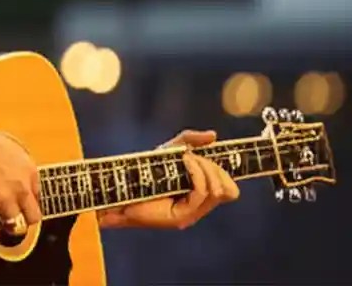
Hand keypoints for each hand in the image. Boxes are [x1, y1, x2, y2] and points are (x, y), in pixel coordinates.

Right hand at [0, 124, 41, 242]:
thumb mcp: (4, 146)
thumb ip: (11, 166)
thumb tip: (5, 177)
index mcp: (27, 169)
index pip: (37, 196)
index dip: (25, 202)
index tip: (18, 204)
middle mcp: (20, 187)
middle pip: (32, 217)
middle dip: (21, 218)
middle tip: (10, 218)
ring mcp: (2, 201)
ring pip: (14, 228)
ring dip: (3, 225)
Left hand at [99, 129, 239, 229]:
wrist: (120, 188)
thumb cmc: (143, 170)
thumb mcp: (169, 150)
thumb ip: (190, 140)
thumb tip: (213, 135)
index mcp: (200, 195)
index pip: (231, 191)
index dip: (227, 172)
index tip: (214, 155)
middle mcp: (199, 207)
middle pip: (229, 191)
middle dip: (216, 168)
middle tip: (193, 157)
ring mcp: (192, 214)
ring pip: (217, 191)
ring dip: (205, 168)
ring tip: (186, 158)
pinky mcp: (181, 217)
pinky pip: (201, 192)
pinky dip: (196, 172)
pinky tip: (185, 161)